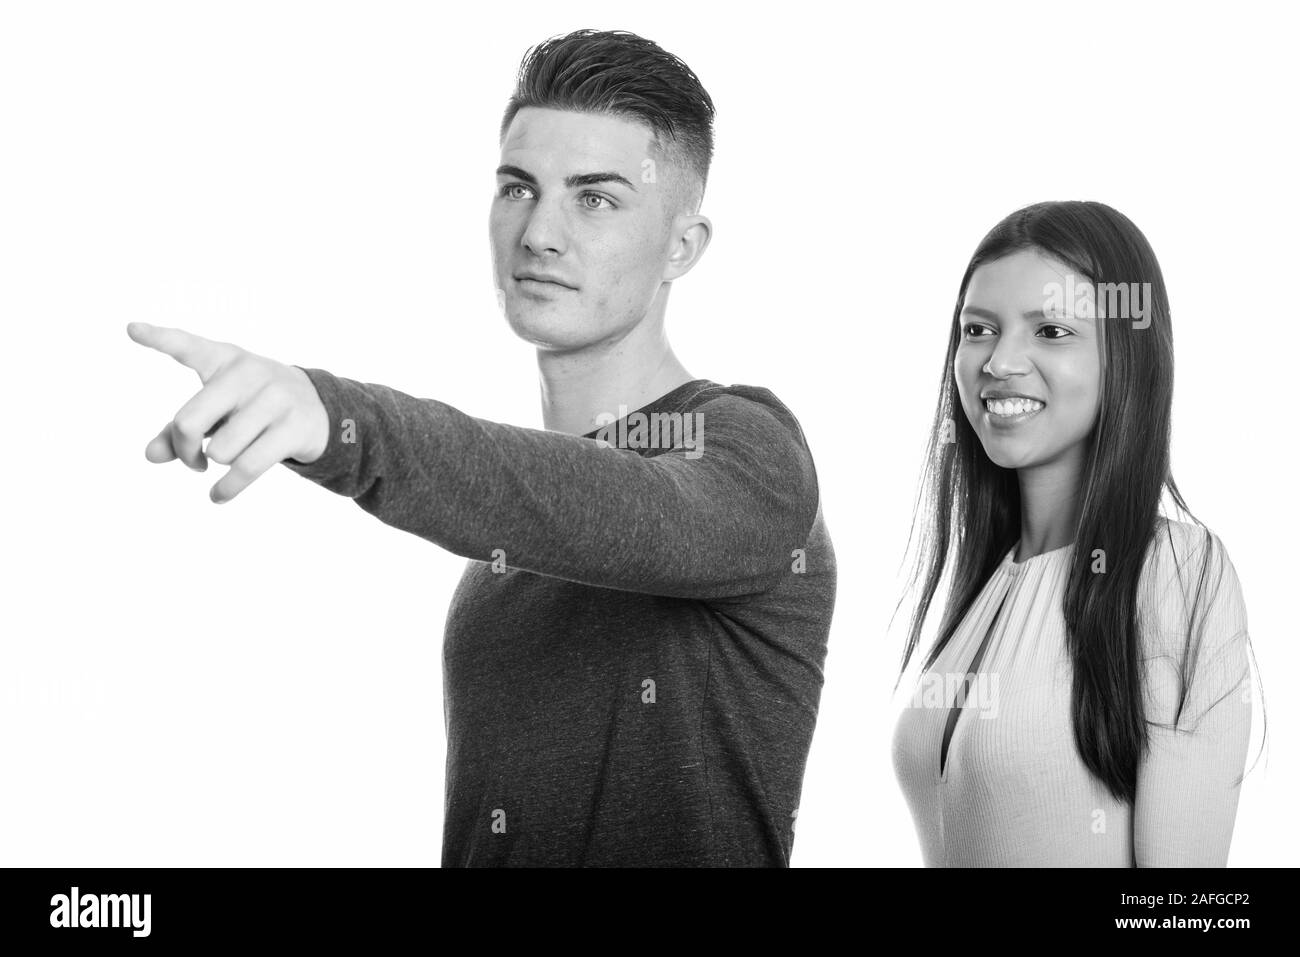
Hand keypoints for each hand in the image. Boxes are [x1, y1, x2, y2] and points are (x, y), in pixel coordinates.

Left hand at [127, 322, 328, 502]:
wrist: (319, 408)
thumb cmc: (253, 407)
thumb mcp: (218, 409)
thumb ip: (178, 429)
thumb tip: (151, 455)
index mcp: (224, 359)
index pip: (187, 347)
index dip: (159, 338)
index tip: (131, 328)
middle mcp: (249, 372)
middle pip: (189, 422)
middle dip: (185, 449)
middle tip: (193, 460)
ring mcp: (275, 398)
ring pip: (220, 451)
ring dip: (218, 462)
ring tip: (228, 457)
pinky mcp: (293, 427)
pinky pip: (246, 467)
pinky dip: (227, 488)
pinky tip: (217, 496)